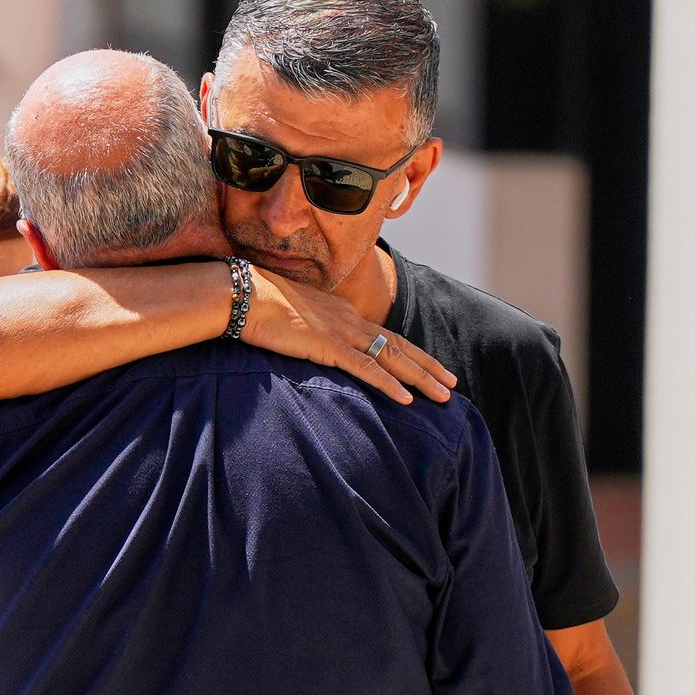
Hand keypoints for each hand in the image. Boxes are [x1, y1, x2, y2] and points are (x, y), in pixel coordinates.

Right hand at [241, 267, 456, 403]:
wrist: (244, 295)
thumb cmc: (259, 305)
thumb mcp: (293, 317)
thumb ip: (310, 331)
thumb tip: (312, 345)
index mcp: (342, 313)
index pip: (383, 334)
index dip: (409, 352)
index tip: (427, 367)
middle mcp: (349, 320)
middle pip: (398, 345)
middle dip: (427, 366)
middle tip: (451, 383)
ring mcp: (341, 332)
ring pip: (392, 357)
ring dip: (420, 378)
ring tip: (443, 395)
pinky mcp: (328, 346)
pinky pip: (366, 368)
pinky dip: (388, 384)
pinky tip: (406, 399)